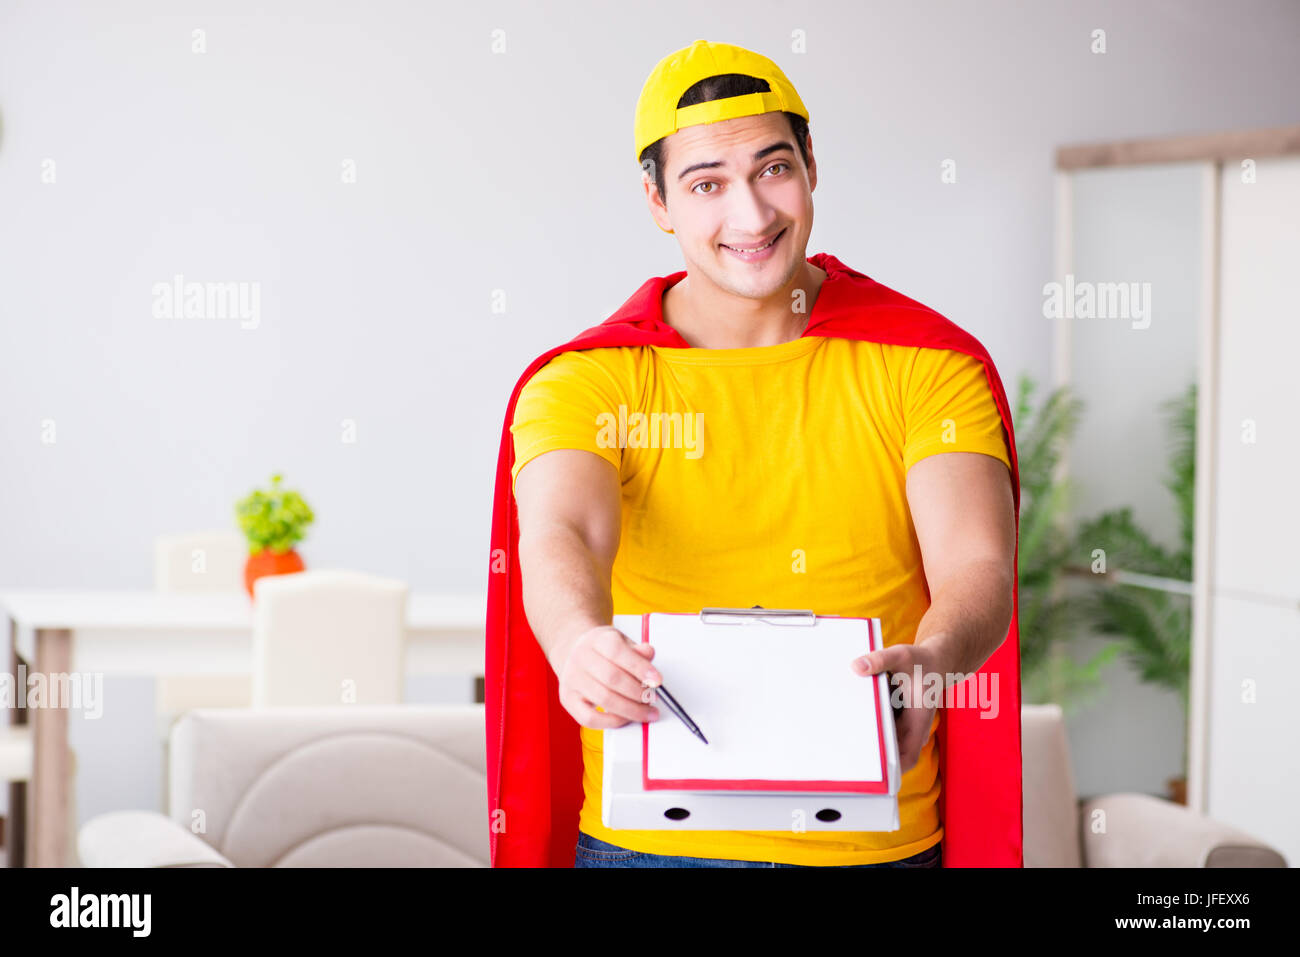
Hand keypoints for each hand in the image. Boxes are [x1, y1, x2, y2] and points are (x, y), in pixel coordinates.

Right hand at [550, 625, 663, 729]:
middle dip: (638, 692)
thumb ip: (637, 650)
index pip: (617, 651)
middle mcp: (580, 658)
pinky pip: (590, 719)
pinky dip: (612, 721)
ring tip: (646, 711)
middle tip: (653, 699)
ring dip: (631, 710)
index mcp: (596, 640)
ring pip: (604, 699)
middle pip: (612, 678)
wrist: (575, 653)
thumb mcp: (622, 641)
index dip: (639, 667)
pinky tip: (626, 718)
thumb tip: (648, 654)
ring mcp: (572, 680)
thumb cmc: (602, 650)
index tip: (657, 680)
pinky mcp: (568, 700)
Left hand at [850, 640, 943, 774]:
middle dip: (870, 757)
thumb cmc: (922, 661)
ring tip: (839, 740)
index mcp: (918, 722)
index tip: (870, 774)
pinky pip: (880, 728)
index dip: (891, 771)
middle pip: (890, 753)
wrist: (934, 661)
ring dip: (866, 741)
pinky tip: (848, 717)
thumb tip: (857, 667)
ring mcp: (904, 727)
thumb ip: (880, 660)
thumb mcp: (903, 655)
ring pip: (883, 741)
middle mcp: (912, 729)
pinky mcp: (896, 720)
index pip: (907, 757)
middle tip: (843, 755)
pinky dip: (867, 724)